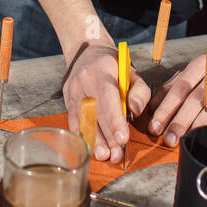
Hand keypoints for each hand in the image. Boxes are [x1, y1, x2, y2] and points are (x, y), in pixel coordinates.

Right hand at [63, 38, 150, 163]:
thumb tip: (136, 110)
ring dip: (93, 139)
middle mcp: (84, 79)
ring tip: (103, 155)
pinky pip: (72, 119)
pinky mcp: (66, 98)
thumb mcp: (131, 71)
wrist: (87, 51)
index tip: (122, 138)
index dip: (115, 120)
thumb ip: (139, 90)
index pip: (109, 98)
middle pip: (96, 112)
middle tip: (116, 156)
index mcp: (103, 69)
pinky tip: (89, 147)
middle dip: (106, 136)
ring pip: (83, 118)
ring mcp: (72, 89)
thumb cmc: (113, 65)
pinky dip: (81, 134)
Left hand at [148, 41, 206, 147]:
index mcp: (199, 65)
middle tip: (168, 138)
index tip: (154, 125)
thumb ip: (172, 86)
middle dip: (180, 121)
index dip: (166, 108)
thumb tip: (152, 107)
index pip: (179, 89)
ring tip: (185, 140)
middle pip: (196, 99)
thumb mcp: (193, 69)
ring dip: (198, 125)